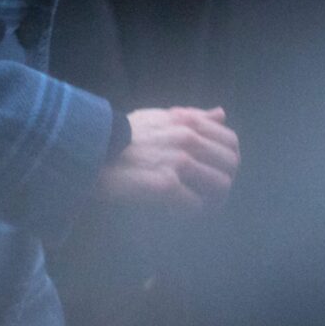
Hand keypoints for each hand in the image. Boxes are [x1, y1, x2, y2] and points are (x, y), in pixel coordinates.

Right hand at [97, 106, 239, 211]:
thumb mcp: (160, 116)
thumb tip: (221, 113)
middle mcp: (188, 140)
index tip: (217, 173)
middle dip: (224, 183)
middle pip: (231, 166)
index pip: (231, 142)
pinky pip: (195, 205)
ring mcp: (179, 162)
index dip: (229, 162)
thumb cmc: (124, 134)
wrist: (93, 149)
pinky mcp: (166, 184)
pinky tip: (177, 211)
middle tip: (209, 197)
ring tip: (196, 208)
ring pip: (220, 186)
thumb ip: (194, 116)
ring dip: (212, 200)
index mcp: (189, 122)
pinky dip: (190, 212)